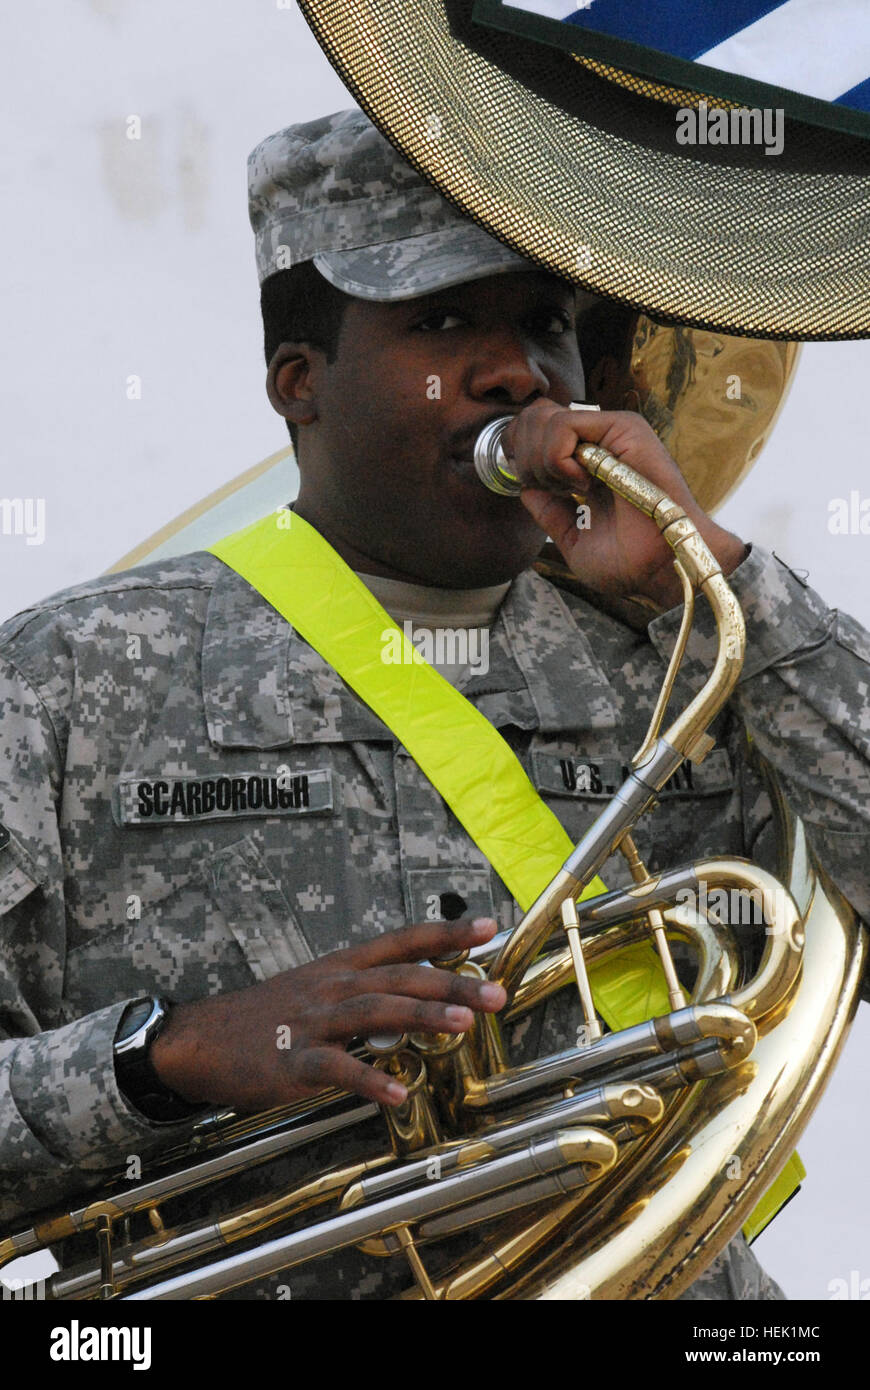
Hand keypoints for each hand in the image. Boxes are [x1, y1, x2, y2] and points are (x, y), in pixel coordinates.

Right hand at [150, 917, 504, 1112]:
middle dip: (451, 983)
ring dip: (421, 1017)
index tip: (487, 928)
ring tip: (461, 1024)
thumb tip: (418, 995)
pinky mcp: (292, 1061)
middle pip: (400, 978)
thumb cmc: (265, 1015)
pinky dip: (368, 1080)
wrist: (199, 1037)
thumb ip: (365, 989)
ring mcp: (313, 1023)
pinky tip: (397, 1092)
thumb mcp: (316, 987)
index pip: (402, 942)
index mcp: (341, 967)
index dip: (445, 934)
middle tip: (495, 993)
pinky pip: (336, 1070)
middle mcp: (333, 987)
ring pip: (374, 1012)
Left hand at [500, 400, 747, 608]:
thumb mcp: (572, 539)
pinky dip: (555, 458)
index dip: (518, 454)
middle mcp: (598, 441)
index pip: (534, 431)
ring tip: (568, 488)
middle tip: (550, 489)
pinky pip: (563, 424)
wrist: (661, 569)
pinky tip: (577, 483)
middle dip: (523, 456)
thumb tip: (525, 488)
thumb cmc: (629, 561)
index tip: (531, 486)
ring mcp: (609, 432)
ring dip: (540, 461)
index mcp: (586, 463)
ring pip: (543, 418)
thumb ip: (549, 511)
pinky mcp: (622, 428)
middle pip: (532, 417)